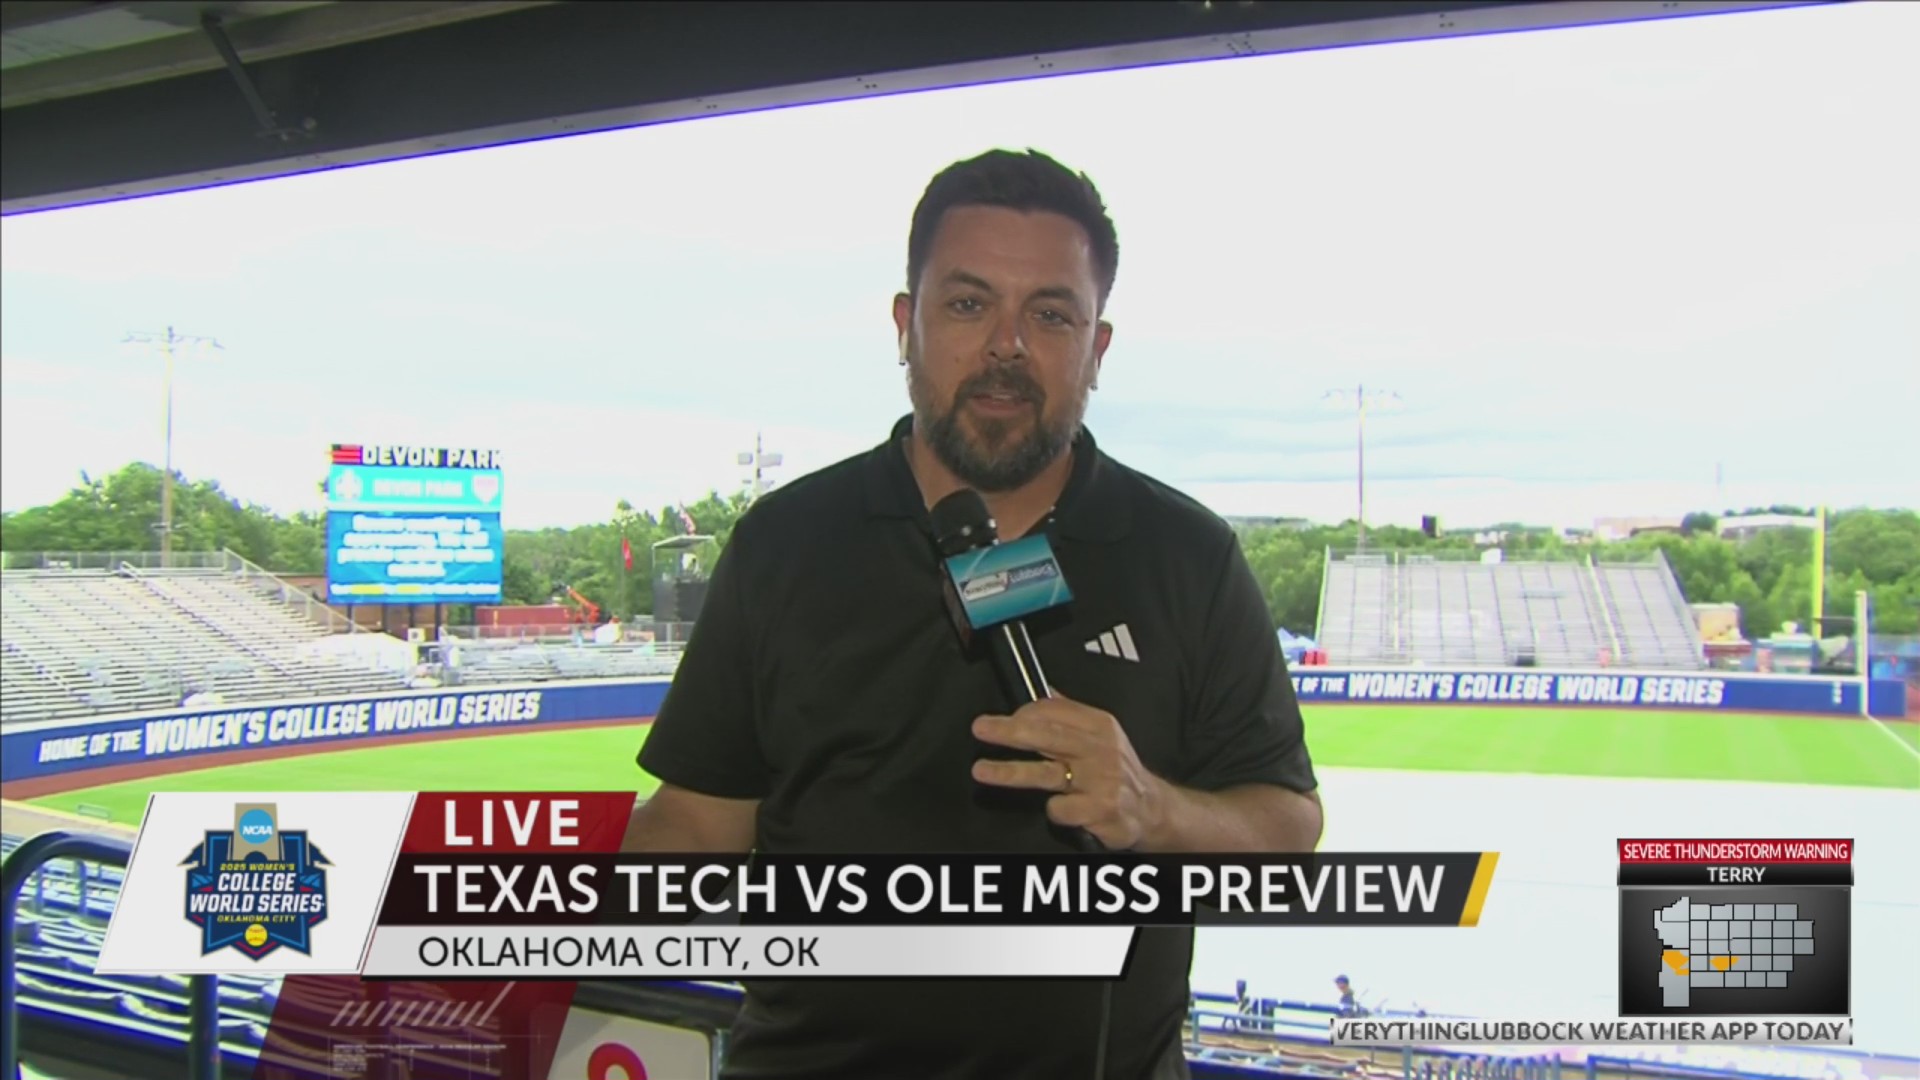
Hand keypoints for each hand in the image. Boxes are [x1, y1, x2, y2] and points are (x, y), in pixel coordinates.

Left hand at [971, 693, 1165, 850]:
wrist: (1152, 809)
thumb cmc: (1117, 770)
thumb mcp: (1102, 734)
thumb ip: (1070, 714)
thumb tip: (1042, 691)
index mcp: (1099, 725)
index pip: (1055, 711)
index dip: (1023, 713)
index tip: (1000, 719)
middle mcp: (1101, 750)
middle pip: (1048, 735)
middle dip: (1010, 731)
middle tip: (982, 728)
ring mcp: (1102, 781)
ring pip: (1047, 774)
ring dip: (1010, 772)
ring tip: (982, 771)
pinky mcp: (1101, 809)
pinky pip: (1060, 808)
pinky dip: (1053, 810)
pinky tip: (1061, 808)